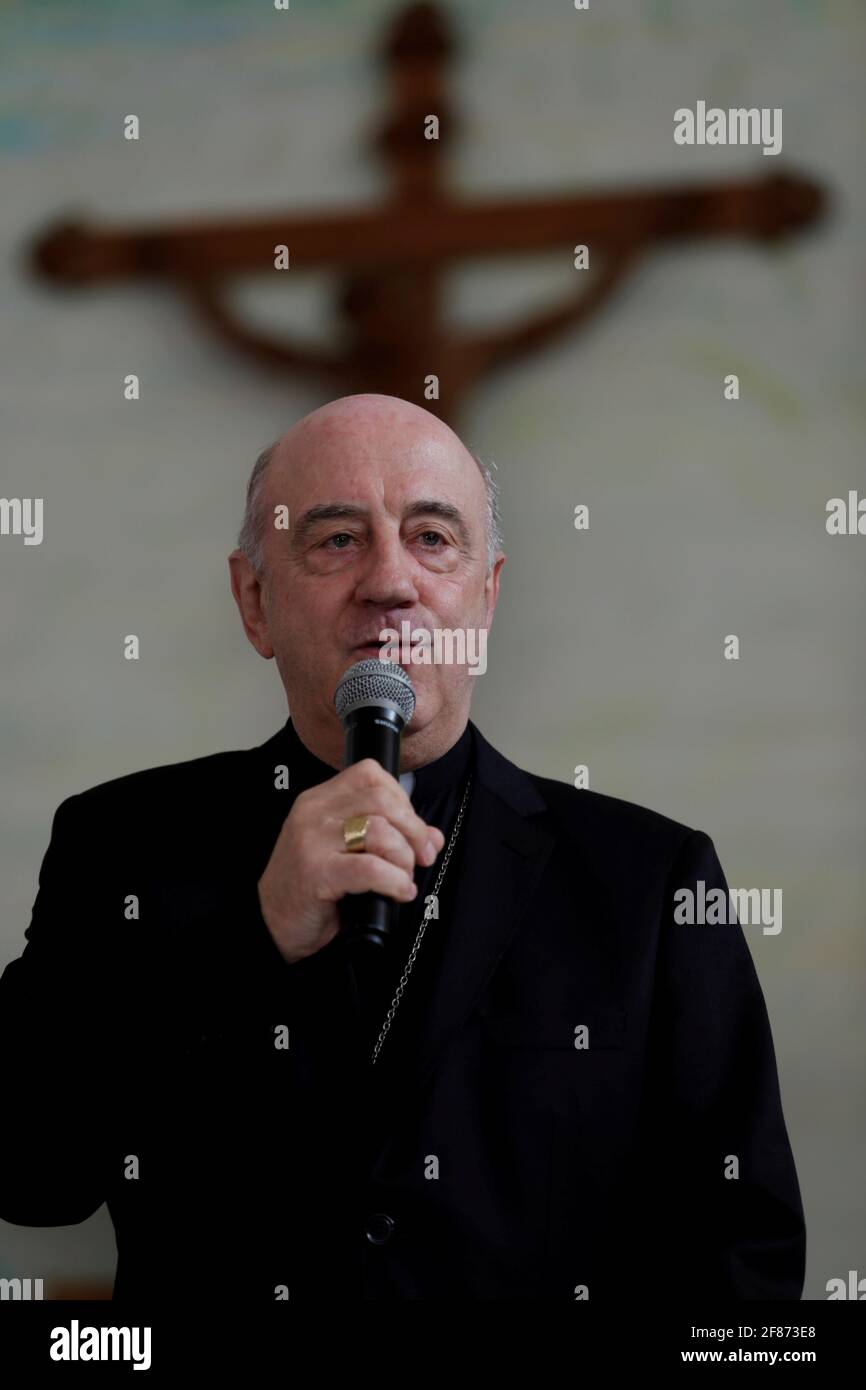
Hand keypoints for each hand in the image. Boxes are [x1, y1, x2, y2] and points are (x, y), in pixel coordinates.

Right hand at [257, 759, 445, 964]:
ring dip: (403, 858)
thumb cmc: (311, 888)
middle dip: (413, 829)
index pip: (370, 774)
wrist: (271, 925)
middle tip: (421, 857)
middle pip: (381, 800)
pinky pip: (370, 868)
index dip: (402, 799)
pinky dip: (395, 881)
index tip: (412, 828)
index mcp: (319, 800)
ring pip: (379, 831)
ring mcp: (311, 841)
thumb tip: (432, 837)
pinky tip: (399, 892)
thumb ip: (389, 838)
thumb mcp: (348, 854)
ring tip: (402, 878)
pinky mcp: (316, 873)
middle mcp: (313, 813)